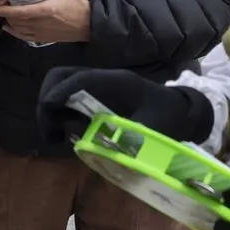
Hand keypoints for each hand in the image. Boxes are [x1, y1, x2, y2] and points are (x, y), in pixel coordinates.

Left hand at [0, 0, 91, 43]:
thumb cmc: (79, 6)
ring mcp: (42, 32)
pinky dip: (14, 33)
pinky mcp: (43, 38)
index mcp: (46, 9)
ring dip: (9, 22)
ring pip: (19, 29)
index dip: (6, 11)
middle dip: (5, 14)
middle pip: (17, 21)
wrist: (89, 25)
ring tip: (4, 13)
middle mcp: (41, 23)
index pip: (21, 12)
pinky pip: (24, 37)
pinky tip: (8, 27)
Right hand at [37, 66, 212, 145]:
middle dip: (47, 101)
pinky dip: (58, 111)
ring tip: (55, 137)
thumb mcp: (155, 131)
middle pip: (61, 76)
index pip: (79, 80)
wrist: (182, 111)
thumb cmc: (171, 119)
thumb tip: (108, 153)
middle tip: (51, 134)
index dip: (58, 96)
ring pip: (61, 84)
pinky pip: (68, 96)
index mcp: (117, 82)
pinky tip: (64, 133)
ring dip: (50, 107)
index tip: (50, 124)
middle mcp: (103, 79)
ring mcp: (98, 86)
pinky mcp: (95, 95)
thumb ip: (133, 140)